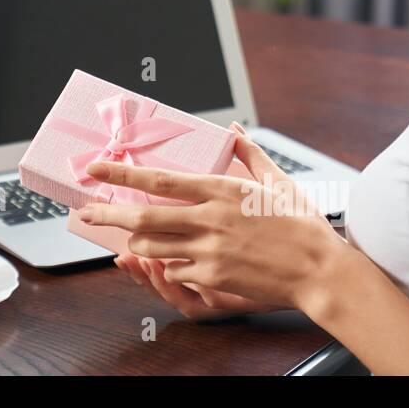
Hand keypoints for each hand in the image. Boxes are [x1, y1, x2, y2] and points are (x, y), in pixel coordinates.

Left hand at [81, 124, 349, 312]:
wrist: (321, 271)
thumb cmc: (301, 225)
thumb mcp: (276, 180)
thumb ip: (249, 153)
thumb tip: (232, 130)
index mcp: (221, 190)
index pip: (159, 179)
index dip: (122, 173)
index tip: (97, 168)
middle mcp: (210, 218)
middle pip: (144, 216)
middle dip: (109, 213)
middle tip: (87, 211)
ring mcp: (210, 250)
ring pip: (154, 246)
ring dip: (138, 240)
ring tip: (132, 235)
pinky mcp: (215, 277)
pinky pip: (175, 270)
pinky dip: (168, 265)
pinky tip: (173, 260)